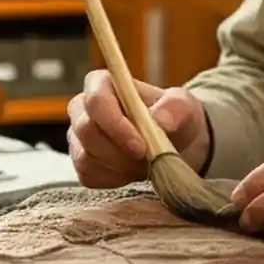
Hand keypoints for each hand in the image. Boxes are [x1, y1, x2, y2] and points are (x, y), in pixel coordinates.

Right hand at [66, 69, 210, 188]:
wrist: (176, 144)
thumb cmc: (175, 117)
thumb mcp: (184, 107)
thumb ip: (175, 108)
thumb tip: (158, 120)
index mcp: (103, 84)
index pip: (96, 100)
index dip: (115, 124)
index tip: (141, 145)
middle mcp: (83, 108)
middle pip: (85, 130)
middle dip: (118, 151)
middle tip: (147, 157)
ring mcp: (79, 137)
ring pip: (85, 157)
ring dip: (120, 167)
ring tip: (144, 162)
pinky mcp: (82, 162)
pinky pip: (88, 176)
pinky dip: (114, 179)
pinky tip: (132, 171)